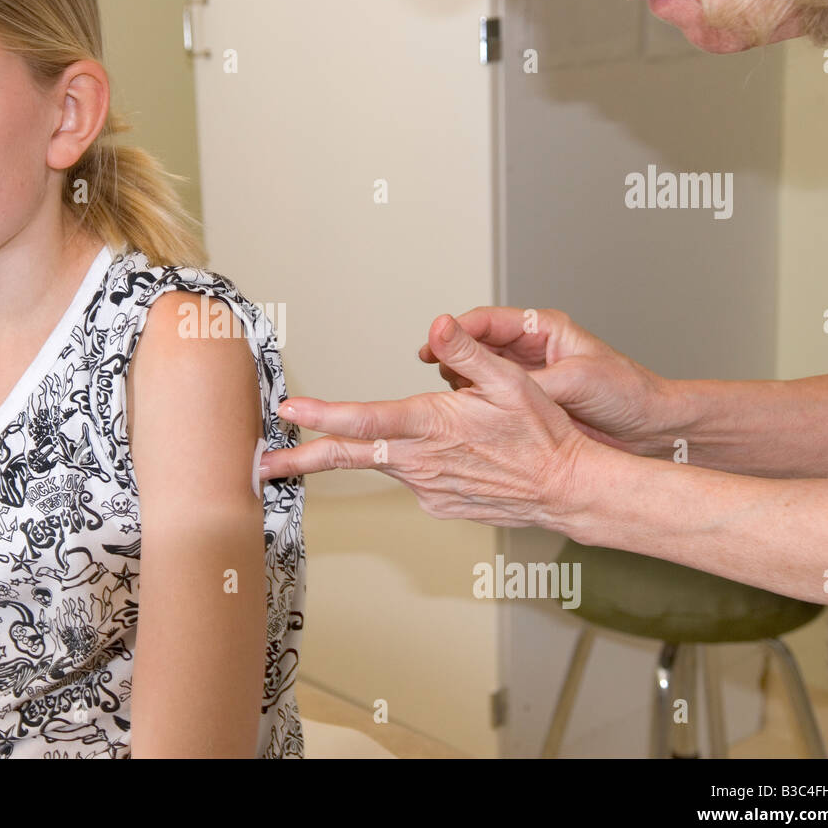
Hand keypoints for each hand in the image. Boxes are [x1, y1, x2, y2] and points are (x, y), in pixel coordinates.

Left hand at [259, 314, 592, 529]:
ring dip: (344, 460)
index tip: (290, 410)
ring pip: (376, 466)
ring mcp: (428, 487)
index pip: (363, 420)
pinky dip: (400, 466)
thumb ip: (469, 353)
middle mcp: (421, 461)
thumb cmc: (543, 434)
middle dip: (300, 461)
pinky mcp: (439, 503)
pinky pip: (408, 479)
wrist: (566, 489)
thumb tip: (440, 323)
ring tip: (305, 456)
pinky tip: (419, 457)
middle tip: (261, 465)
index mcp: (431, 425)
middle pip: (348, 457)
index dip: (323, 415)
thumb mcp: (512, 382)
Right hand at [418, 307, 673, 457]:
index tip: (433, 343)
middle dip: (451, 357)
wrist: (649, 430)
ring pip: (477, 374)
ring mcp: (524, 378)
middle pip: (474, 346)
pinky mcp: (524, 406)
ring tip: (448, 397)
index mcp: (543, 329)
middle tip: (435, 373)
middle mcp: (529, 351)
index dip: (455, 330)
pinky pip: (488, 402)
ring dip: (460, 384)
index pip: (487, 321)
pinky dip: (473, 407)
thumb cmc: (627, 393)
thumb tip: (490, 381)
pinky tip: (464, 416)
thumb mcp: (577, 380)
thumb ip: (531, 380)